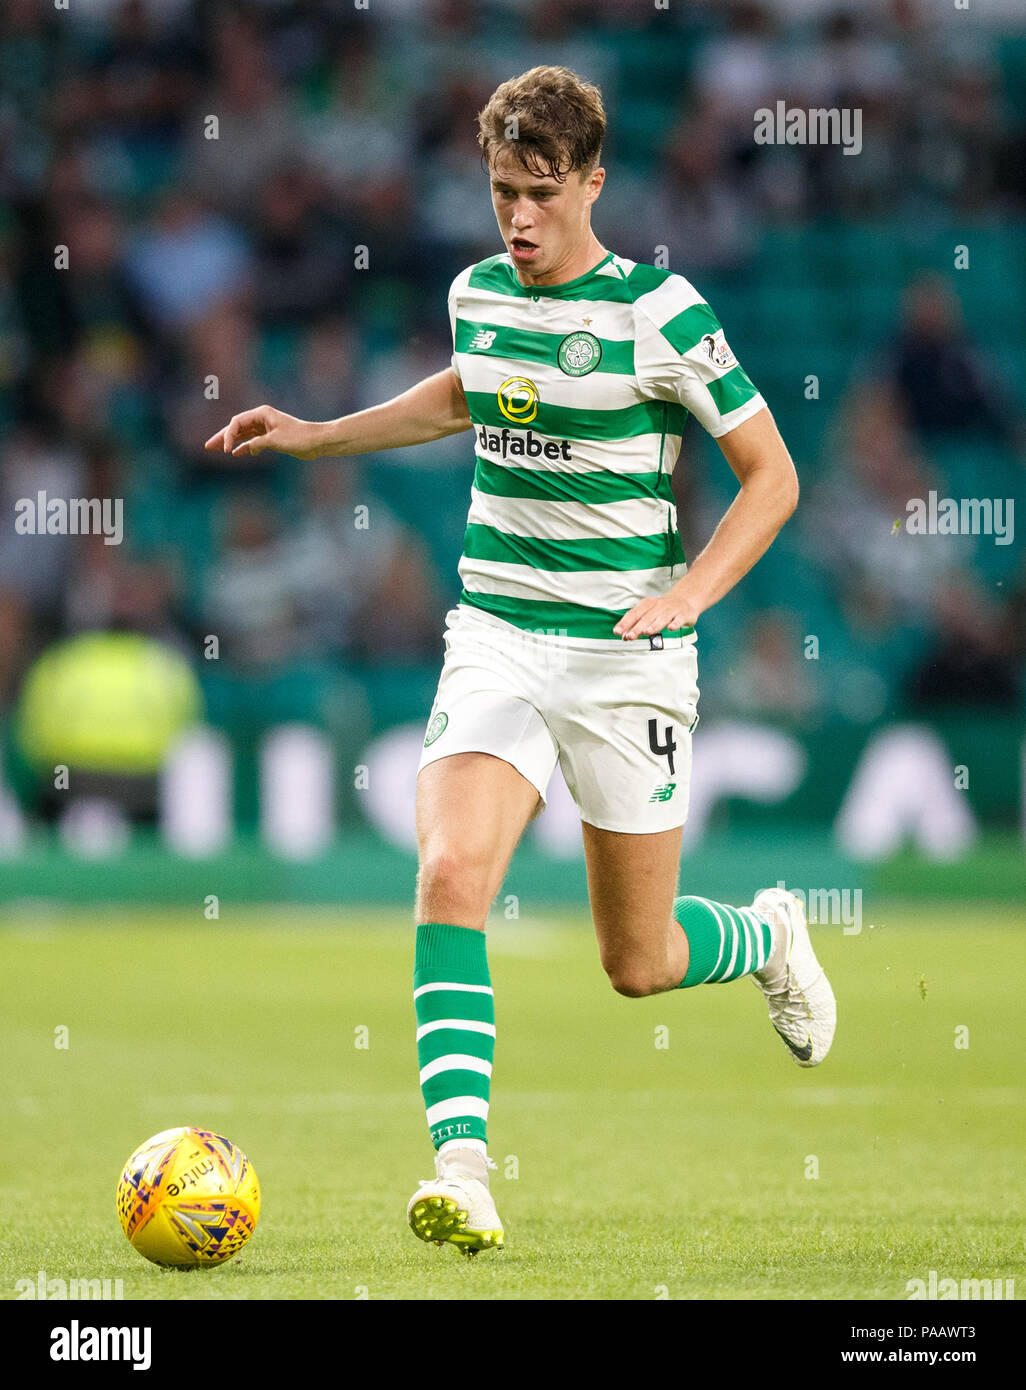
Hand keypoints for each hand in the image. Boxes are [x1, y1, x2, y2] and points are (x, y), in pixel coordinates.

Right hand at [204, 406, 325, 459]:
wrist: (317, 441)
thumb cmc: (299, 437)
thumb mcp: (276, 441)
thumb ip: (257, 444)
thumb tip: (244, 450)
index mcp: (261, 413)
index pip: (237, 423)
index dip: (228, 436)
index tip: (227, 450)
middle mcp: (261, 418)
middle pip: (236, 427)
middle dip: (223, 437)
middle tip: (208, 446)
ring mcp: (265, 427)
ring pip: (243, 434)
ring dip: (231, 442)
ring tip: (217, 450)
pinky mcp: (271, 437)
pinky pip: (252, 441)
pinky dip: (245, 447)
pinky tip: (237, 454)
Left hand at [613, 582, 701, 640]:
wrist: (684, 599)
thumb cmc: (662, 609)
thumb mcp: (648, 613)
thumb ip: (636, 624)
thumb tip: (624, 636)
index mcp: (647, 605)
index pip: (634, 614)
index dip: (625, 623)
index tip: (617, 632)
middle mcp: (658, 606)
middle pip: (646, 618)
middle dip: (637, 627)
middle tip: (630, 636)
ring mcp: (671, 610)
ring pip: (662, 618)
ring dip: (654, 625)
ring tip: (647, 632)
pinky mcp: (683, 615)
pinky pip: (679, 619)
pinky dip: (675, 623)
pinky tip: (671, 628)